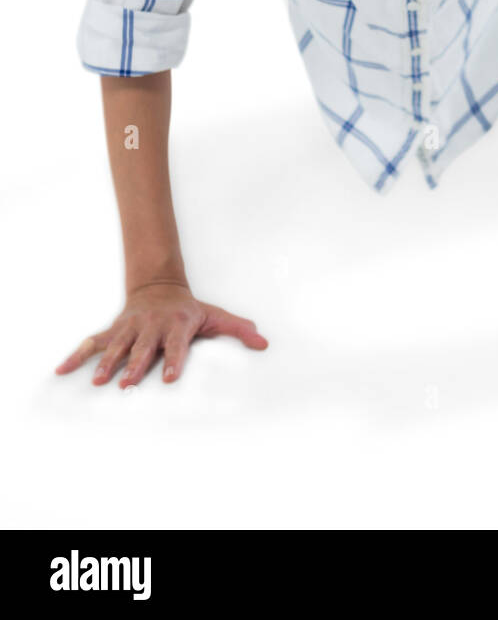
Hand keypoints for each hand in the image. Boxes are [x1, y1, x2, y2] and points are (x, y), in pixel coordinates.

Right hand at [54, 280, 268, 386]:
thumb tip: (264, 342)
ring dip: (107, 363)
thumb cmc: (189, 309)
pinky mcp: (114, 330)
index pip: (177, 344)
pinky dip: (76, 355)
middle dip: (136, 365)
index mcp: (177, 324)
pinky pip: (92, 342)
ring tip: (98, 381)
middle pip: (144, 347)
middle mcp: (152, 325)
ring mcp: (130, 327)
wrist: (159, 286)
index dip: (175, 360)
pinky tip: (61, 371)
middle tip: (129, 384)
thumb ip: (237, 329)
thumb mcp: (214, 316)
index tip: (172, 378)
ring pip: (117, 345)